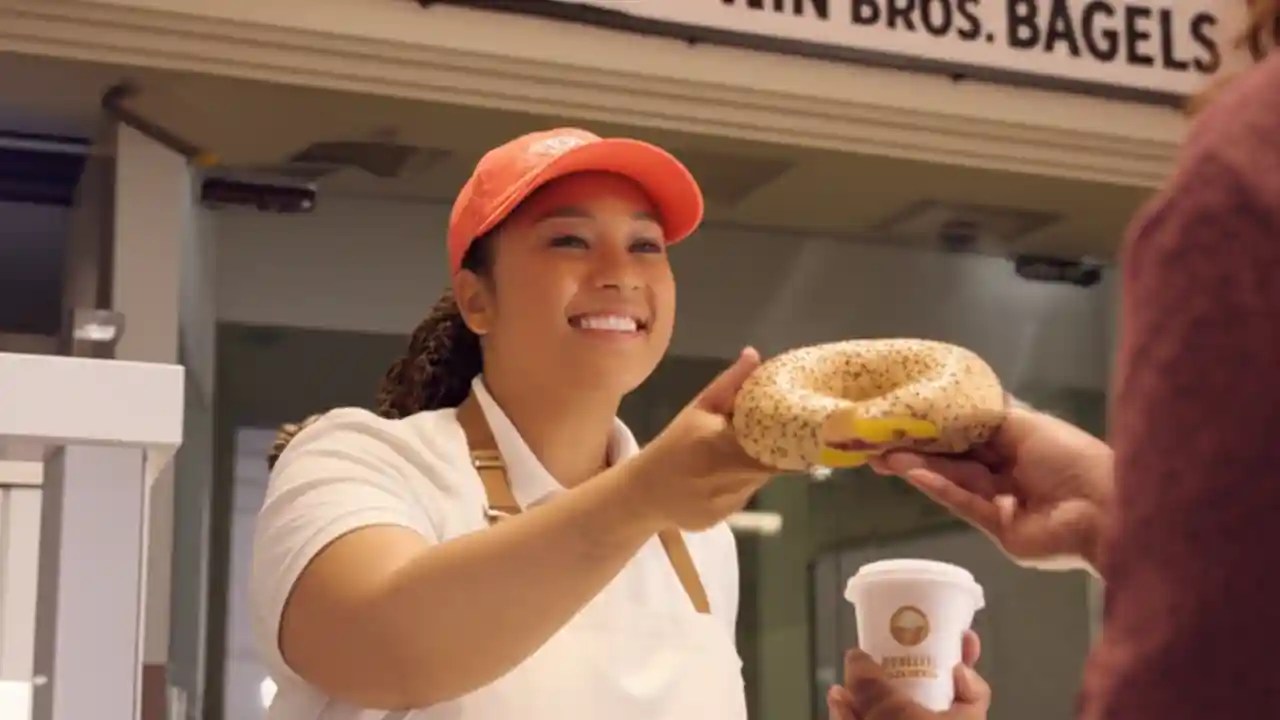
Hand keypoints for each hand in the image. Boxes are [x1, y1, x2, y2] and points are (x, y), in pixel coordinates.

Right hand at [632, 347, 774, 530]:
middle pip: (772, 467)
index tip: (796, 430)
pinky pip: (742, 498)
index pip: (778, 447)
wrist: (642, 491)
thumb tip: (754, 355)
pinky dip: (738, 487)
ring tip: (735, 459)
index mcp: (726, 445)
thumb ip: (730, 383)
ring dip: (755, 470)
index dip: (792, 441)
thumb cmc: (673, 444)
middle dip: (775, 454)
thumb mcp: (698, 409)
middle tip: (770, 442)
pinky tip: (718, 480)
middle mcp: (731, 478)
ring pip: (757, 483)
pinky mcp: (723, 519)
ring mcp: (727, 502)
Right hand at [828, 630, 987, 719]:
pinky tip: (837, 701)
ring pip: (889, 717)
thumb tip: (857, 658)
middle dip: (895, 675)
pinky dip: (853, 718)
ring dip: (866, 696)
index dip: (963, 665)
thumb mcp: (898, 717)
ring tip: (849, 677)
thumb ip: (876, 687)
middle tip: (880, 651)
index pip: (972, 692)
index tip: (955, 639)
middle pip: (922, 700)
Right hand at [870, 405, 1113, 571]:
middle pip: (955, 459)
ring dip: (921, 467)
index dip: (937, 426)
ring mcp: (1001, 502)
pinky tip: (912, 473)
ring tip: (885, 456)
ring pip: (954, 480)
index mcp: (1019, 445)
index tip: (903, 417)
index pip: (969, 434)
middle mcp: (1008, 473)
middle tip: (880, 440)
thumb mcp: (1029, 426)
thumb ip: (989, 417)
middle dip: (919, 449)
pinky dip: (938, 488)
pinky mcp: (997, 529)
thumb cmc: (1072, 457)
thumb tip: (955, 399)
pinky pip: (963, 504)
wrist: (1105, 510)